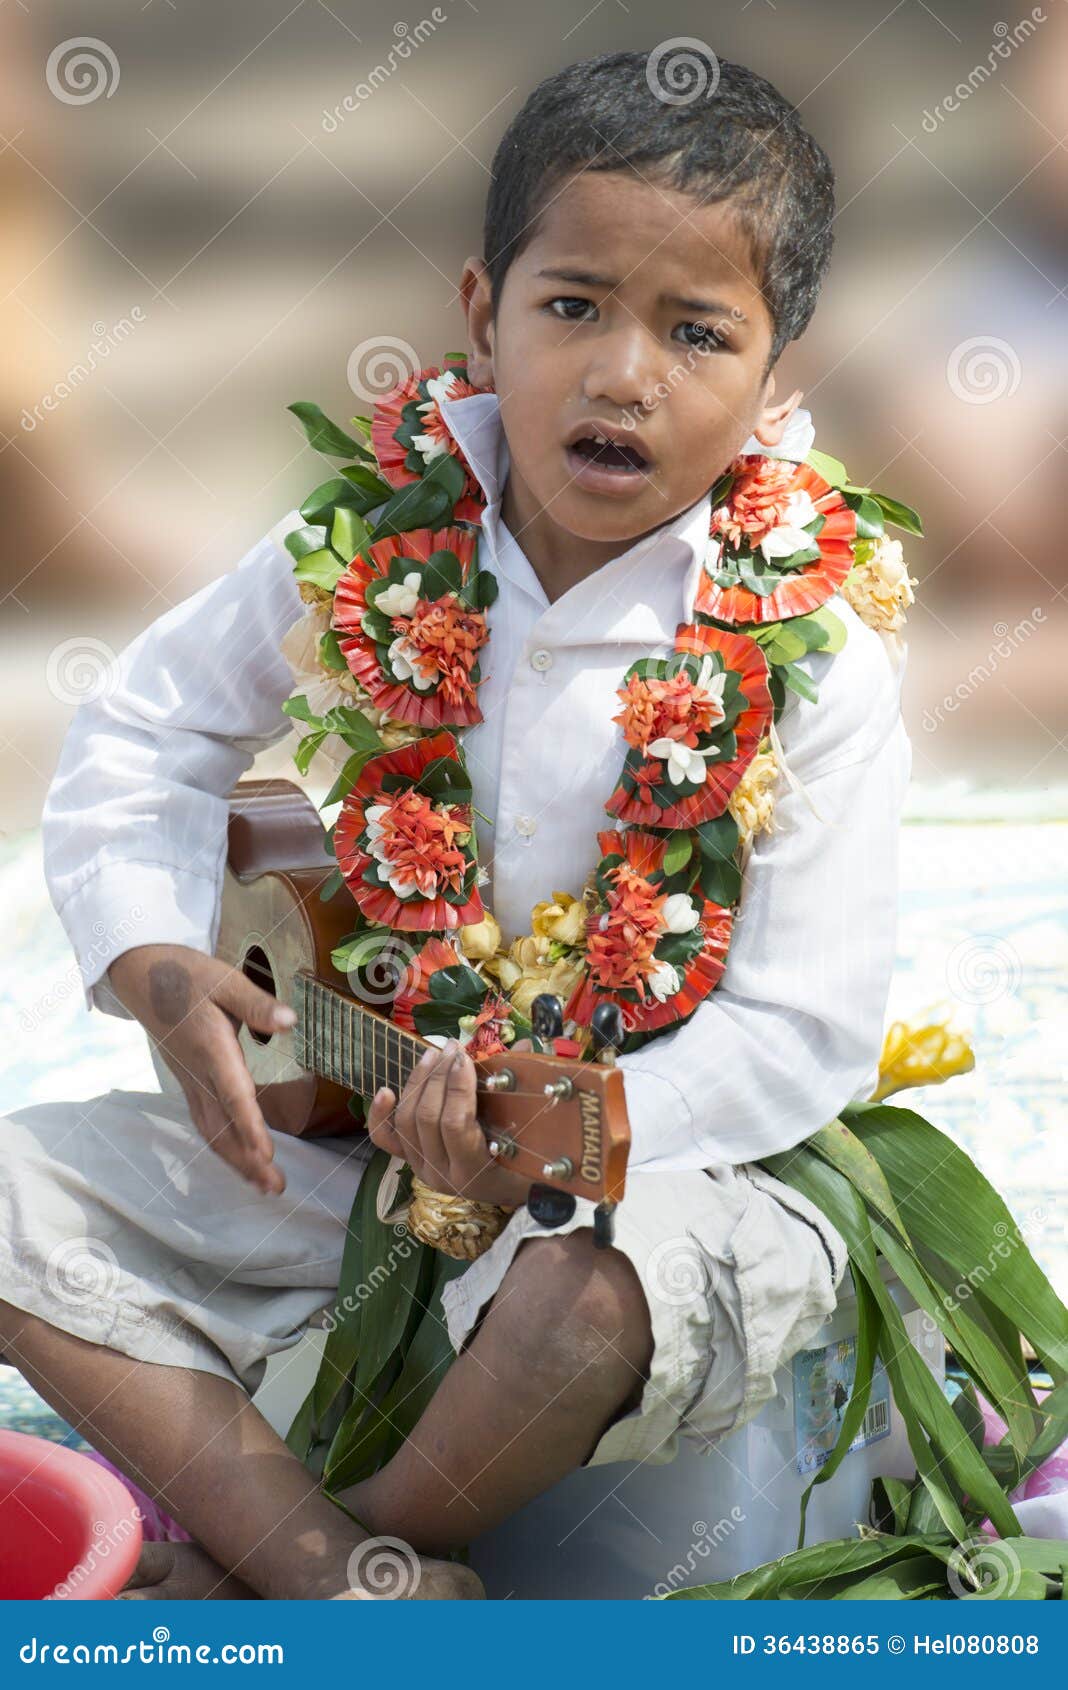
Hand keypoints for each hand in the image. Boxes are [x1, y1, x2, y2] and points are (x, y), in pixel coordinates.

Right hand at [107, 943, 291, 1195]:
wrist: (143, 975)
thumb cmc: (188, 974)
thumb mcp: (225, 979)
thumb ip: (257, 1003)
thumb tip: (290, 1021)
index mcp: (212, 1047)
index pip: (233, 1094)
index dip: (249, 1126)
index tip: (267, 1155)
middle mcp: (199, 1072)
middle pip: (221, 1126)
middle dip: (247, 1160)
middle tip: (276, 1188)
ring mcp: (190, 1081)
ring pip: (211, 1130)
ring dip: (237, 1160)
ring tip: (266, 1186)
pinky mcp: (188, 1082)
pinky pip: (206, 1122)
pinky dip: (224, 1146)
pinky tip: (242, 1161)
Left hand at [365, 1038, 532, 1207]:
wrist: (513, 1191)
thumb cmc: (528, 1166)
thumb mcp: (530, 1136)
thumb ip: (521, 1093)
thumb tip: (519, 1046)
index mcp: (473, 1172)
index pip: (455, 1125)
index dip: (458, 1087)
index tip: (466, 1058)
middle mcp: (442, 1174)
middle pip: (427, 1118)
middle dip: (438, 1077)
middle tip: (452, 1049)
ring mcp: (422, 1168)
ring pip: (406, 1121)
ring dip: (417, 1083)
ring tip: (433, 1055)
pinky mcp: (411, 1161)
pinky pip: (387, 1139)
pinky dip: (380, 1115)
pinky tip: (385, 1091)